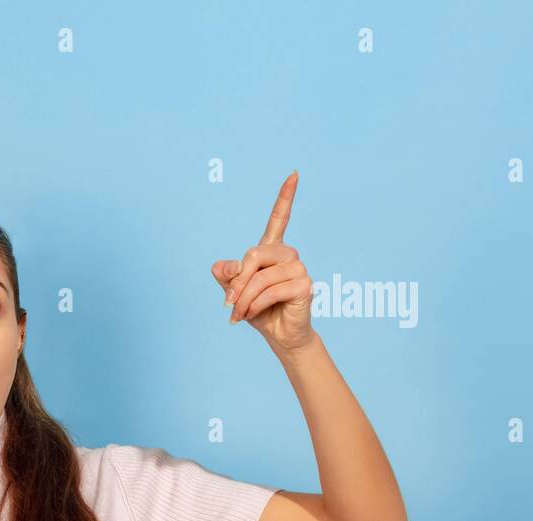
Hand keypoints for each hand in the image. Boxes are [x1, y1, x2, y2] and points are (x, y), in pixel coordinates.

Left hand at [210, 171, 314, 353]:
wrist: (277, 334)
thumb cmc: (256, 309)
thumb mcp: (234, 290)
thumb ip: (227, 274)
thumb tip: (230, 265)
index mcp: (271, 250)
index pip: (279, 218)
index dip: (286, 197)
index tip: (294, 174)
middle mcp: (288, 255)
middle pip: (255, 254)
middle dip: (237, 281)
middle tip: (228, 303)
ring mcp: (299, 268)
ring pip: (261, 277)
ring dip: (243, 299)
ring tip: (239, 314)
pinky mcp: (305, 285)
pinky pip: (271, 291)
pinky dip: (255, 305)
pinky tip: (253, 314)